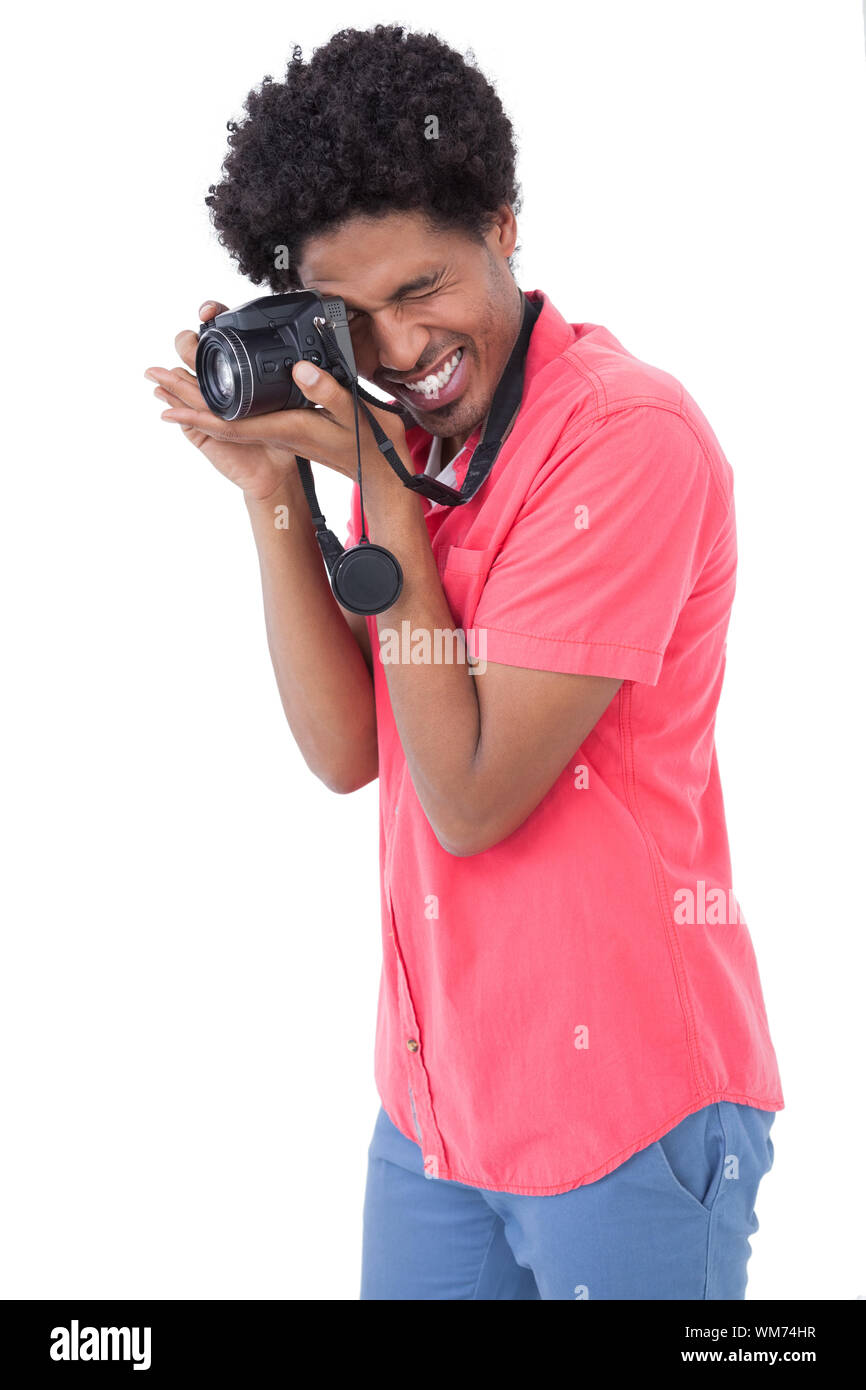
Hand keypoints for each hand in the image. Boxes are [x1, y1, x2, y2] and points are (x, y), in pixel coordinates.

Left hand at [146, 302, 411, 495]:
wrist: (382, 475)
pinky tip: (213, 395)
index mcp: (287, 428)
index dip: (196, 414)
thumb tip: (298, 370)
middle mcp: (277, 431)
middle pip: (220, 418)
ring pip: (228, 417)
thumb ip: (329, 392)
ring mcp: (281, 430)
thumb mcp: (357, 415)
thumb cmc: (373, 449)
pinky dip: (221, 405)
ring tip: (169, 381)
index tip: (165, 404)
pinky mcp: (288, 426)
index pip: (231, 423)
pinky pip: (244, 417)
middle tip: (152, 375)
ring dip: (198, 400)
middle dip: (185, 398)